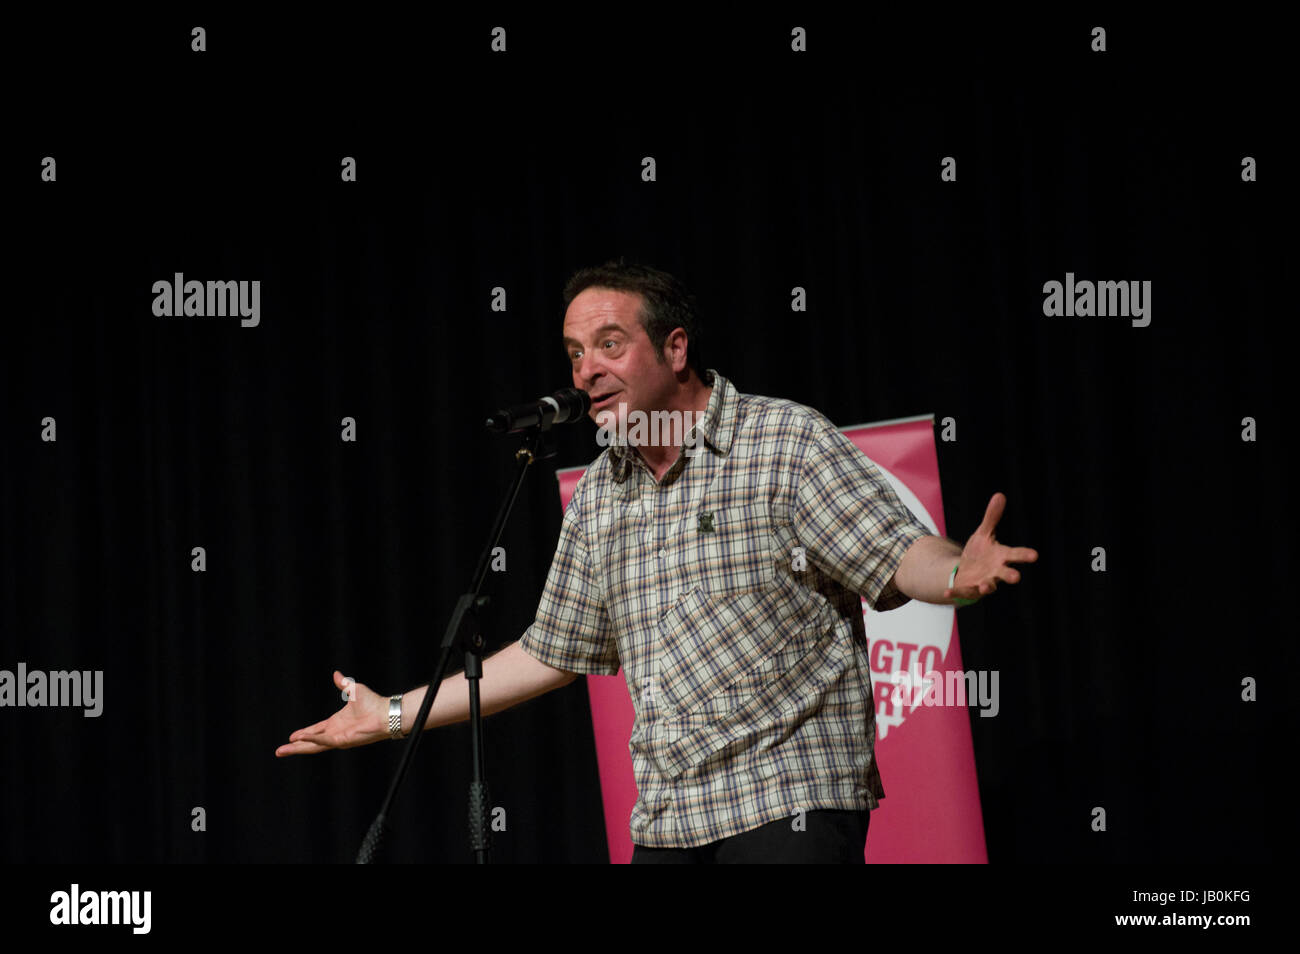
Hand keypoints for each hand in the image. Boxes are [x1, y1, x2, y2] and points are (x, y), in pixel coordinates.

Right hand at [275, 670, 390, 756]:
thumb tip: (336, 674)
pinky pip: (323, 740)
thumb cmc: (374, 702)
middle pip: (310, 742)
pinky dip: (311, 739)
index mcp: (337, 723)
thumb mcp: (353, 690)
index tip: (292, 737)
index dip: (304, 734)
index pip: (316, 730)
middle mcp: (336, 732)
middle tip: (280, 751)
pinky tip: (300, 739)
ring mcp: (338, 738)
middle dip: (295, 747)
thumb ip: (342, 683)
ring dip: (298, 748)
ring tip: (283, 750)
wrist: (385, 712)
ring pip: (313, 745)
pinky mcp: (343, 740)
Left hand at [944, 492, 1037, 601]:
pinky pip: (962, 592)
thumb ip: (992, 518)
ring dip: (986, 586)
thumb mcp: (983, 534)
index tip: (1035, 555)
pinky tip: (946, 592)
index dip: (1024, 555)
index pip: (1015, 554)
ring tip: (985, 586)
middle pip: (1005, 574)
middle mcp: (995, 572)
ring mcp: (982, 582)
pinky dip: (955, 593)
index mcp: (1000, 557)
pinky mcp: (968, 589)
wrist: (966, 572)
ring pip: (987, 586)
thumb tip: (999, 495)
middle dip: (1010, 575)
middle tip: (1016, 577)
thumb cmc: (980, 553)